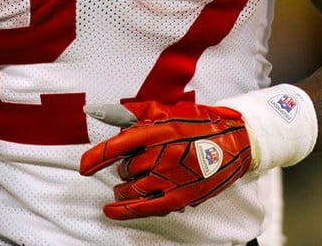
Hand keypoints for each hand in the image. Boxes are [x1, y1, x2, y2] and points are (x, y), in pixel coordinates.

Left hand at [79, 100, 251, 219]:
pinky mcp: (178, 197)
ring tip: (132, 183)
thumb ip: (139, 114)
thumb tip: (108, 111)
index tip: (84, 166)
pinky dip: (123, 211)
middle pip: (125, 169)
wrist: (236, 142)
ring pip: (130, 189)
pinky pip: (142, 208)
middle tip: (138, 163)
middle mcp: (160, 155)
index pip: (115, 147)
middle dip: (126, 167)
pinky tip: (112, 209)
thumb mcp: (171, 111)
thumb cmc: (203, 124)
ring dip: (126, 187)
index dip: (94, 158)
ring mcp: (169, 178)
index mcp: (156, 131)